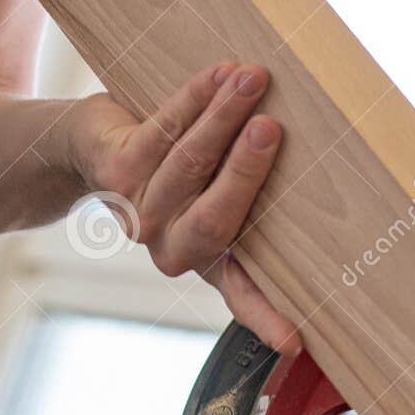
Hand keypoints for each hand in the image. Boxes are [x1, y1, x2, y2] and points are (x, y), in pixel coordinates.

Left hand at [61, 61, 301, 356]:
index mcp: (203, 257)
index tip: (295, 341)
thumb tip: (327, 184)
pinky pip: (162, 129)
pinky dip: (194, 97)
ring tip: (252, 78)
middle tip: (271, 128)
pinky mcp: (116, 170)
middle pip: (216, 216)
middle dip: (245, 168)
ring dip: (223, 114)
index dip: (267, 316)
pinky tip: (218, 73)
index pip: (240, 291)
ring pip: (189, 160)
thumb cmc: (174, 165)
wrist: (88, 145)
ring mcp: (140, 209)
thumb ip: (252, 198)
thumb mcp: (211, 192)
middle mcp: (170, 243)